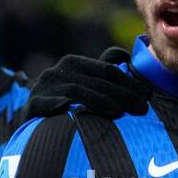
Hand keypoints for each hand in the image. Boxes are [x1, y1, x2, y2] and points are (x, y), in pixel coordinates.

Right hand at [23, 48, 150, 118]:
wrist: (30, 121)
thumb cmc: (62, 102)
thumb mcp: (81, 82)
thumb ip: (101, 69)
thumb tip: (123, 56)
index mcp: (73, 64)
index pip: (107, 69)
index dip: (129, 81)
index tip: (148, 95)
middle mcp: (58, 71)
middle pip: (96, 80)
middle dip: (123, 93)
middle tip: (142, 108)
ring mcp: (45, 87)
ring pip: (78, 91)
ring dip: (102, 101)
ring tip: (121, 113)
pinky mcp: (33, 104)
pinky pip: (50, 104)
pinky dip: (65, 105)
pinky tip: (80, 112)